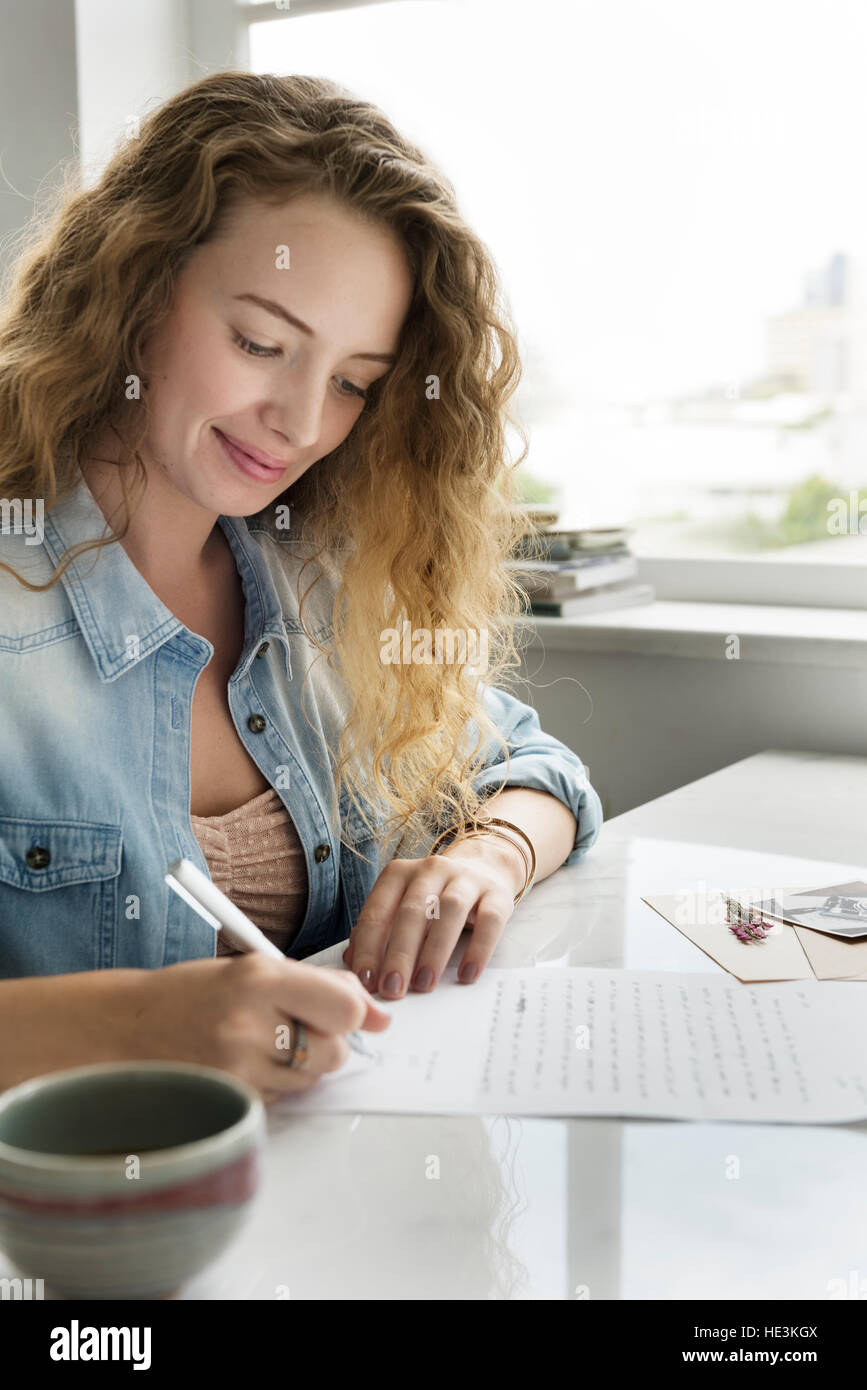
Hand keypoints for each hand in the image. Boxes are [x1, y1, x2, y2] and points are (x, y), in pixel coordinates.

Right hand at [126, 954, 390, 1104]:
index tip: (348, 1011)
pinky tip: (243, 1064)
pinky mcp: (229, 1101)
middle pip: (335, 1050)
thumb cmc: (194, 994)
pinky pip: (282, 1099)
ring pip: (312, 1078)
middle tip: (293, 1026)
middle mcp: (248, 1024)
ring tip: (262, 1043)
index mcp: (258, 979)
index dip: (353, 1011)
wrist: (123, 1030)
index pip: (344, 1006)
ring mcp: (236, 1069)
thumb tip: (379, 1015)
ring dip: (301, 1064)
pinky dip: (274, 1084)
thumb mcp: (254, 970)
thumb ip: (320, 986)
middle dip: (328, 1041)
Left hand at [342, 834, 524, 997]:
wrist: (484, 868)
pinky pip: (489, 920)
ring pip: (449, 911)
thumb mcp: (401, 907)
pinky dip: (478, 949)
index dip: (369, 947)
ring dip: (434, 951)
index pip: (378, 911)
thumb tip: (353, 962)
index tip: (366, 981)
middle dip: (399, 953)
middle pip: (412, 911)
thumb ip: (377, 932)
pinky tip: (467, 976)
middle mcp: (431, 869)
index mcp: (399, 874)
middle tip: (392, 989)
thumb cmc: (433, 899)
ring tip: (424, 985)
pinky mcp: (497, 894)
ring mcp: (466, 879)